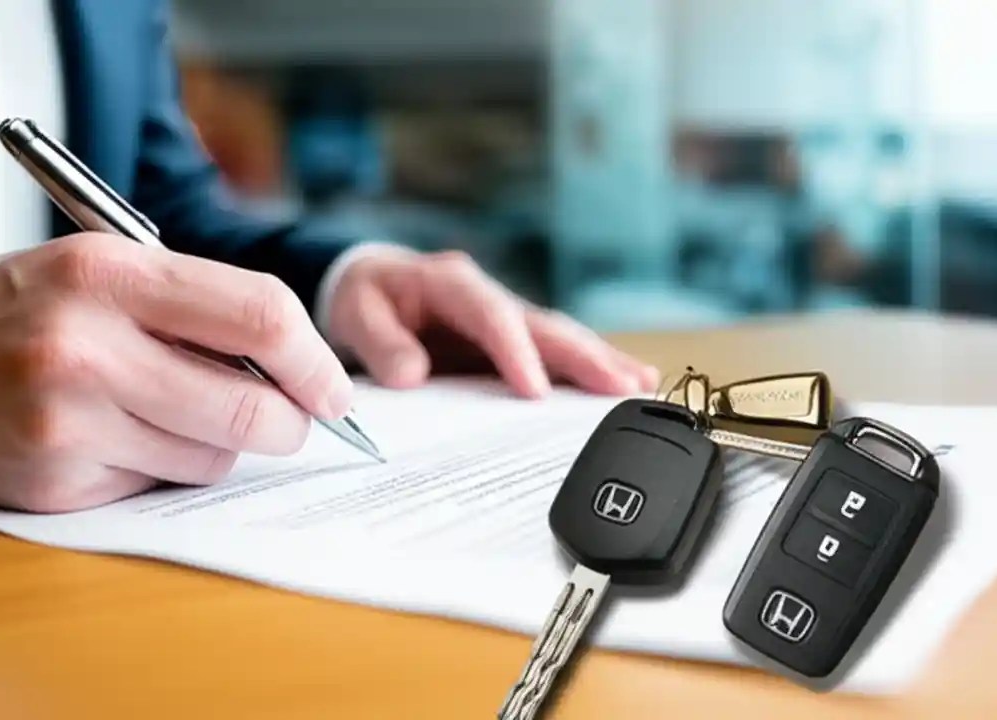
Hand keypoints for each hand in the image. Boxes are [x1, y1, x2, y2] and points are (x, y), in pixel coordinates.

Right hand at [0, 233, 351, 511]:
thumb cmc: (4, 312)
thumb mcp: (92, 270)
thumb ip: (192, 305)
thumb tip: (294, 367)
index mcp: (106, 271)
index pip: (260, 313)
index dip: (315, 358)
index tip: (333, 388)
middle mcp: (87, 346)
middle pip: (253, 407)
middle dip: (287, 421)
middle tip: (284, 419)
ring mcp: (69, 422)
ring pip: (214, 456)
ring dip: (214, 444)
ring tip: (156, 410)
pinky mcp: (55, 484)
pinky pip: (157, 486)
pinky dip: (155, 468)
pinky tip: (105, 439)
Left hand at [325, 247, 658, 397]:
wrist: (369, 286)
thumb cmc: (365, 299)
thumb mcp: (356, 314)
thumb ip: (380, 342)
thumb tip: (410, 375)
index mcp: (449, 282)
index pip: (491, 314)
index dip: (516, 351)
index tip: (535, 391)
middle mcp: (487, 296)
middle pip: (543, 324)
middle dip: (583, 356)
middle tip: (621, 386)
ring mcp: (506, 318)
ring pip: (559, 337)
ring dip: (599, 362)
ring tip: (640, 387)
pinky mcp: (513, 342)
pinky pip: (554, 354)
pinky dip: (588, 370)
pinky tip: (624, 384)